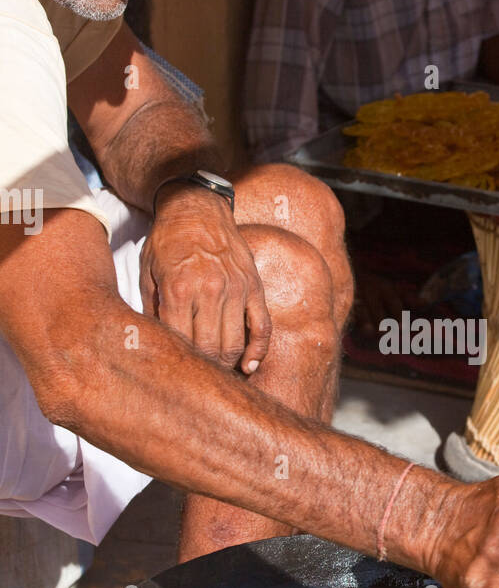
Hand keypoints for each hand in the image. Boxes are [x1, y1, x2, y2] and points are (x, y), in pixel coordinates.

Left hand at [140, 185, 270, 372]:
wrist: (195, 207)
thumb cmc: (166, 242)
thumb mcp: (147, 273)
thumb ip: (151, 310)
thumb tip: (157, 346)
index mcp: (178, 290)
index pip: (181, 344)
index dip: (180, 365)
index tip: (176, 377)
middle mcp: (209, 290)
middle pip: (210, 349)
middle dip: (204, 370)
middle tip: (197, 380)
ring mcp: (235, 289)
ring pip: (235, 344)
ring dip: (226, 365)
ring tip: (217, 374)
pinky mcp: (253, 286)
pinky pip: (262, 326)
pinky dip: (257, 350)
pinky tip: (249, 366)